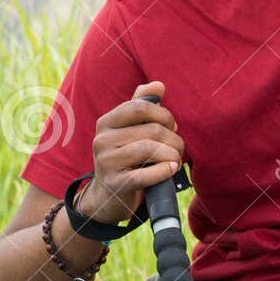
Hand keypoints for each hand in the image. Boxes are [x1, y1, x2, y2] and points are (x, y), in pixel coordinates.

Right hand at [86, 81, 184, 224]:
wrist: (108, 196)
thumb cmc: (127, 157)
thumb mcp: (130, 129)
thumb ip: (142, 105)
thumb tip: (158, 85)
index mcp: (107, 122)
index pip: (140, 107)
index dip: (164, 115)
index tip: (171, 126)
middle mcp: (102, 140)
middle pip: (152, 130)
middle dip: (174, 139)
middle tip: (177, 148)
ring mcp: (106, 163)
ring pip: (151, 149)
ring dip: (173, 155)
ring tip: (175, 160)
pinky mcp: (116, 184)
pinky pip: (147, 174)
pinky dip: (165, 171)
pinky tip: (170, 170)